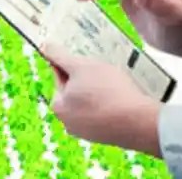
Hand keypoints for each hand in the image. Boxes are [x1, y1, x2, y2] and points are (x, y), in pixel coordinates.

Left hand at [41, 42, 161, 156]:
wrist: (138, 122)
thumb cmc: (107, 91)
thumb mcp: (81, 66)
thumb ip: (60, 56)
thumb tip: (44, 46)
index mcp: (59, 107)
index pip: (60, 76)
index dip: (71, 62)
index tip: (84, 56)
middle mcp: (70, 123)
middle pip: (75, 90)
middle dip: (87, 78)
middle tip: (102, 69)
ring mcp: (89, 132)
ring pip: (90, 101)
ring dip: (99, 90)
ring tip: (114, 83)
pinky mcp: (106, 135)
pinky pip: (104, 112)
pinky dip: (110, 103)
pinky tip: (121, 96)